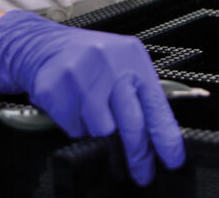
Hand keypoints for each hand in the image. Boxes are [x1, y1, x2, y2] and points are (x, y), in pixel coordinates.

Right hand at [0, 11, 184, 185]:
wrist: (45, 45)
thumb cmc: (90, 58)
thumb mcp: (123, 62)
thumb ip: (140, 91)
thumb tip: (161, 129)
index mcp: (132, 57)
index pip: (155, 104)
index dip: (165, 136)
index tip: (173, 158)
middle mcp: (109, 65)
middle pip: (131, 123)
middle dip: (138, 154)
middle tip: (142, 172)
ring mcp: (81, 76)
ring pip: (101, 129)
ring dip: (98, 127)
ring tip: (91, 107)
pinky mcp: (56, 89)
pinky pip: (74, 127)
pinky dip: (75, 122)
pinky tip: (73, 103)